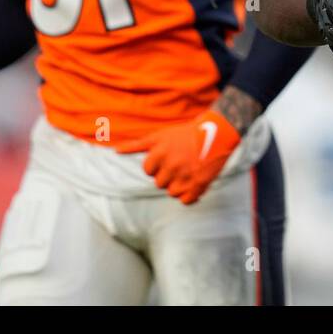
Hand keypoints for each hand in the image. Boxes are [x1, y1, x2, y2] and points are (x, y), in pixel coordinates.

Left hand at [115, 107, 242, 204]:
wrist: (217, 132)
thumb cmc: (185, 133)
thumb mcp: (159, 136)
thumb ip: (136, 145)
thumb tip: (115, 151)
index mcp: (159, 153)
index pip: (148, 170)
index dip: (157, 165)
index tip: (169, 157)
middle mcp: (171, 165)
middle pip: (159, 183)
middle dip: (168, 175)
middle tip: (181, 162)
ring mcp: (185, 176)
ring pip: (172, 193)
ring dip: (178, 185)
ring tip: (189, 171)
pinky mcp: (199, 184)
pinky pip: (186, 200)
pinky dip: (189, 195)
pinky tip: (195, 182)